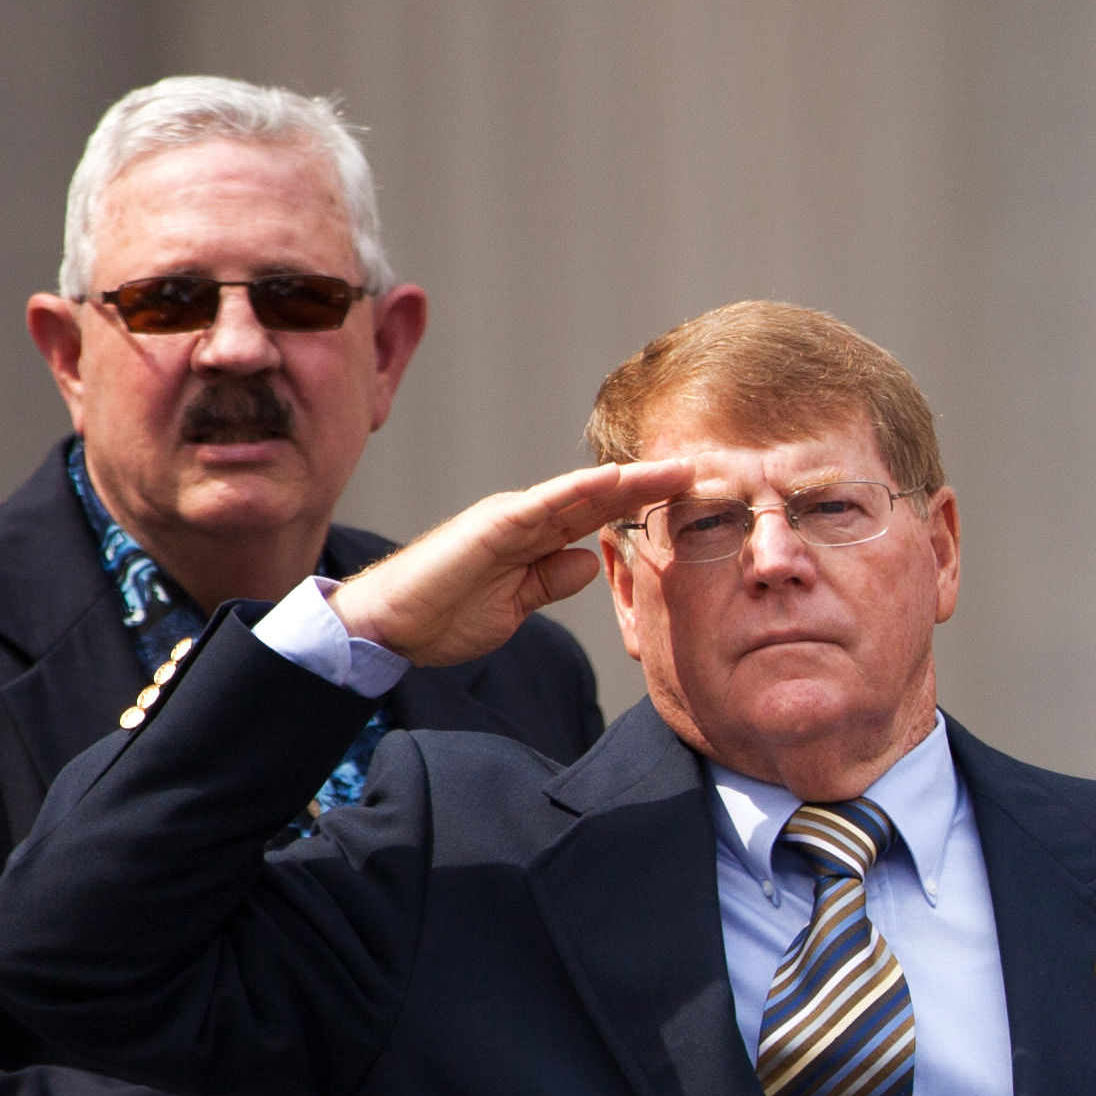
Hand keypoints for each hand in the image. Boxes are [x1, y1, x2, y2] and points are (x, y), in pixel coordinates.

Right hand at [326, 459, 692, 668]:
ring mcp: (510, 519)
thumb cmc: (445, 614)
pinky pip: (544, 505)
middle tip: (704, 472)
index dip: (645, 507)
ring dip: (631, 480)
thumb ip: (551, 581)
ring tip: (679, 469)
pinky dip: (580, 491)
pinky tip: (617, 481)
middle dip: (653, 485)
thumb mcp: (517, 605)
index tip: (692, 503)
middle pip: (601, 498)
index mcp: (534, 539)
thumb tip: (591, 564)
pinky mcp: (492, 526)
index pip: (600, 518)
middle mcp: (526, 520)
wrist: (390, 626)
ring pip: (581, 493)